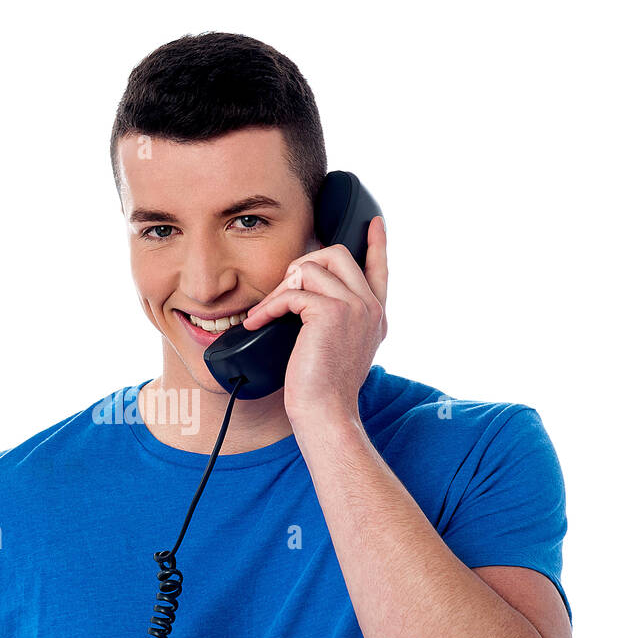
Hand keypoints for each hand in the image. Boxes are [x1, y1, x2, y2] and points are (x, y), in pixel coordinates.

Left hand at [242, 215, 387, 425]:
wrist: (326, 413)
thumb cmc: (323, 392)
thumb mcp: (337, 350)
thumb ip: (334, 321)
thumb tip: (305, 299)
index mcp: (374, 316)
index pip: (379, 269)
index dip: (376, 243)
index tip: (374, 223)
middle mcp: (369, 308)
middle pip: (337, 254)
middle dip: (303, 263)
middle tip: (284, 291)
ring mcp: (354, 307)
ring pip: (311, 267)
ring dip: (281, 288)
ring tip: (267, 314)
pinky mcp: (331, 312)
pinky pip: (292, 292)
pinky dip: (269, 307)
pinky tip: (258, 323)